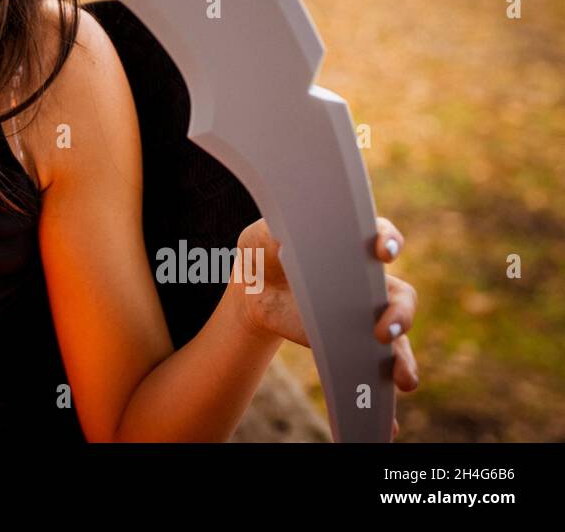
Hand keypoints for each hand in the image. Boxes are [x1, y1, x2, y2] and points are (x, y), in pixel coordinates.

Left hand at [231, 215, 420, 439]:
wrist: (256, 288)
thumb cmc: (266, 251)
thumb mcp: (264, 237)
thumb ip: (275, 235)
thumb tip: (282, 239)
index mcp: (353, 244)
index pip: (380, 237)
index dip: (387, 240)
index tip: (384, 250)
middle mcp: (370, 281)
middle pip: (400, 297)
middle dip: (400, 313)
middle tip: (386, 330)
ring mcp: (366, 316)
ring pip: (398, 341)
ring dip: (404, 361)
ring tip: (402, 379)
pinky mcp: (353, 345)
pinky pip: (375, 373)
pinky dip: (383, 402)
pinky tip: (387, 425)